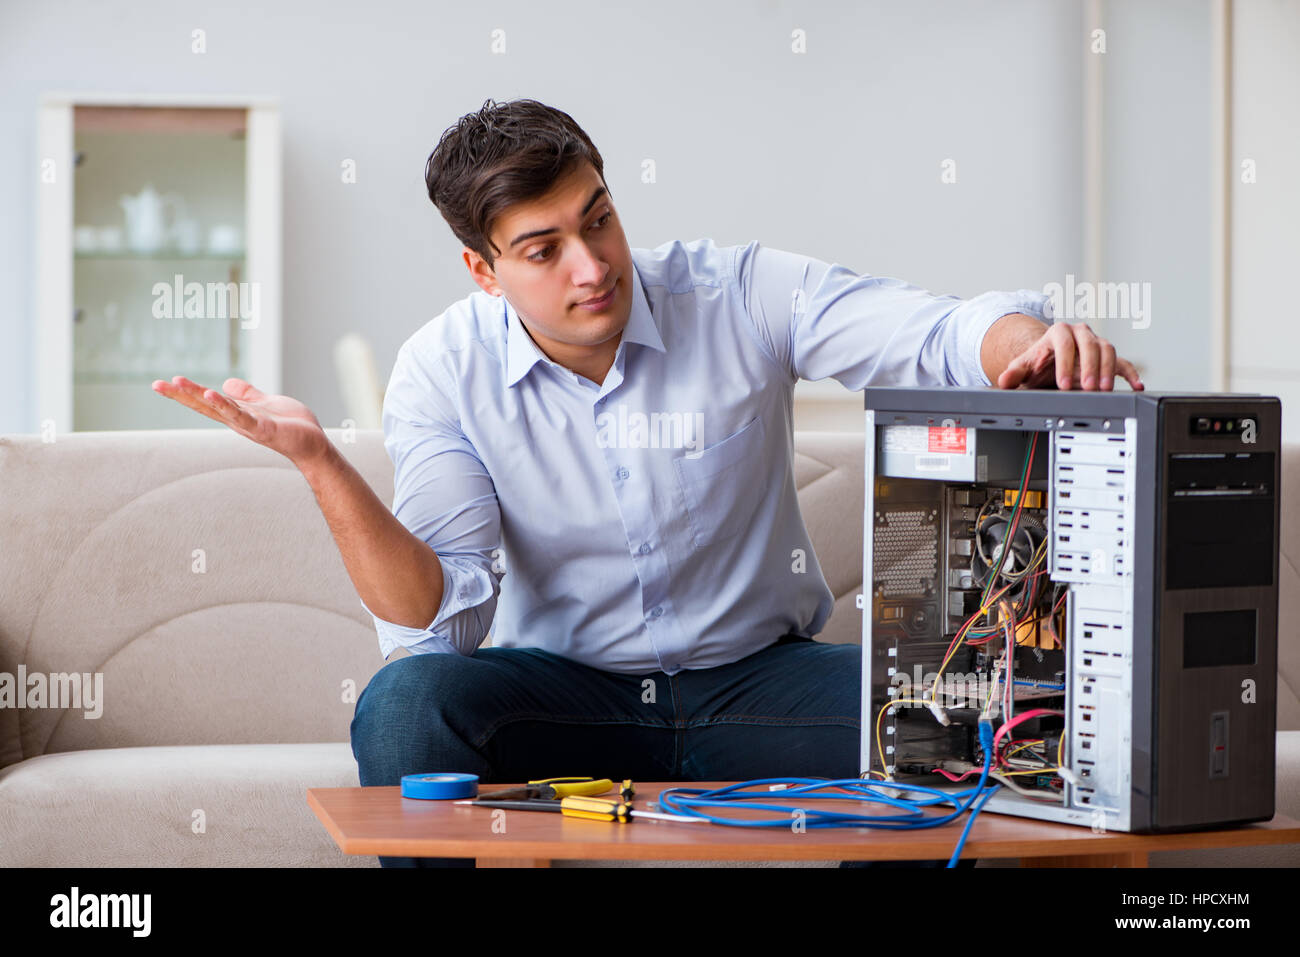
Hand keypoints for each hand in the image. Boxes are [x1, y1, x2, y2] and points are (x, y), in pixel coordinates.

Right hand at [151, 375, 331, 466]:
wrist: (313, 443)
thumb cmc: (292, 425)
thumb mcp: (266, 403)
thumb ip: (247, 395)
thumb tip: (227, 384)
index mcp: (237, 413)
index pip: (206, 400)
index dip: (186, 391)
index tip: (164, 382)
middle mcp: (238, 420)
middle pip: (204, 405)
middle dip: (181, 395)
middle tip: (156, 384)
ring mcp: (249, 425)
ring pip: (219, 409)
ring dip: (198, 396)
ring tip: (178, 383)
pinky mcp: (263, 429)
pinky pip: (241, 416)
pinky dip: (226, 406)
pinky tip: (212, 393)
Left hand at [996, 322, 1143, 390]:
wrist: (1049, 360)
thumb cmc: (1037, 363)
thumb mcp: (1024, 367)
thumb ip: (1014, 373)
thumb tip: (1003, 381)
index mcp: (1058, 332)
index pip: (1064, 343)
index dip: (1065, 363)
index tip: (1063, 384)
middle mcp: (1080, 333)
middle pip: (1090, 344)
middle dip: (1090, 367)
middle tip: (1088, 388)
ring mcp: (1095, 343)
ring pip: (1107, 350)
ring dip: (1108, 369)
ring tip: (1105, 389)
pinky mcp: (1107, 356)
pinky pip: (1122, 361)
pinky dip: (1130, 373)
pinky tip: (1136, 385)